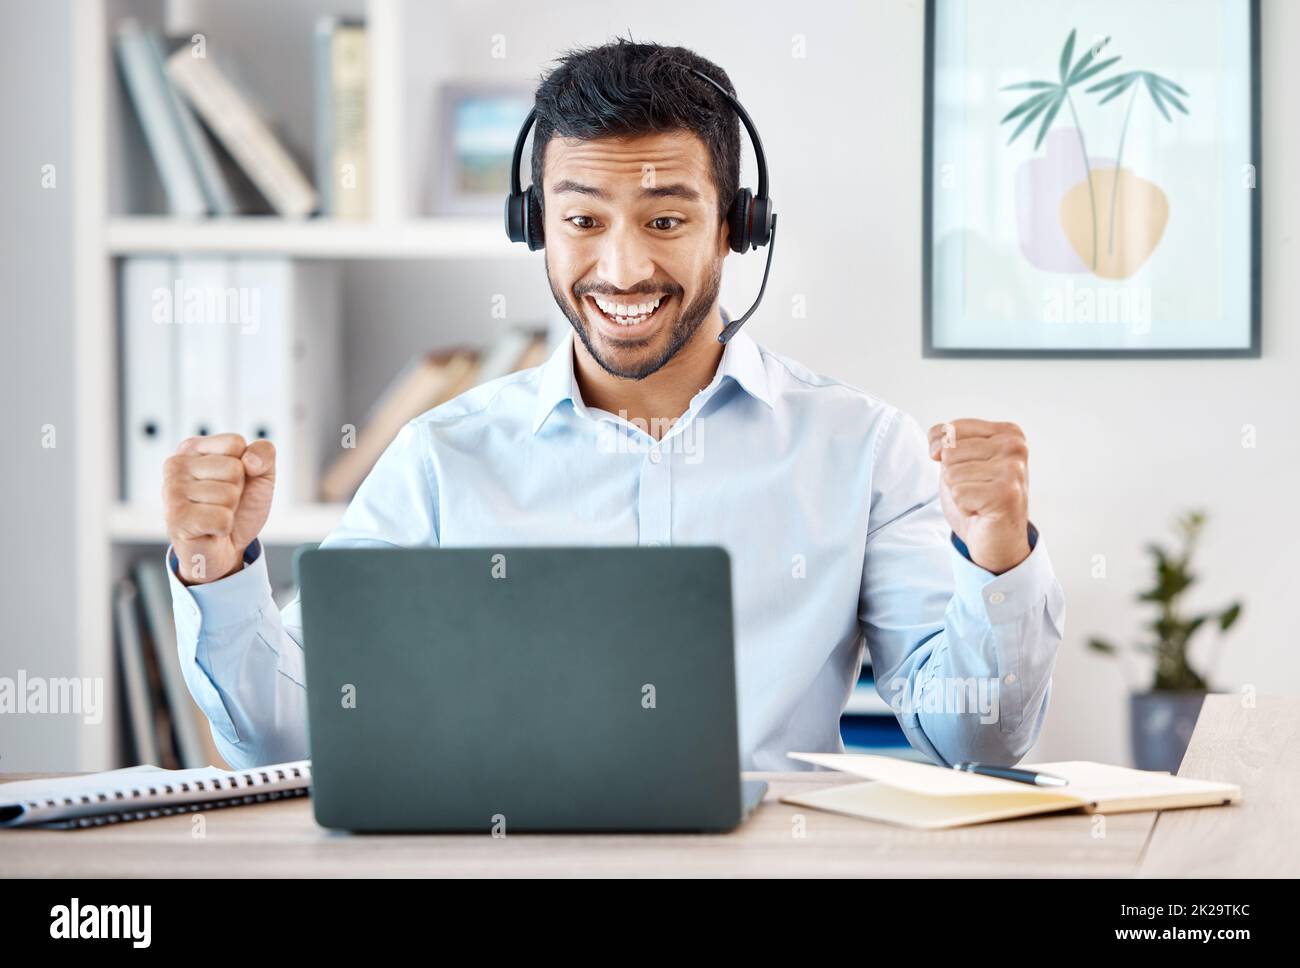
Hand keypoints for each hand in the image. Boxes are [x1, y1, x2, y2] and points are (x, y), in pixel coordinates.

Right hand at [163, 433, 275, 584]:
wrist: (226, 548)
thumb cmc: (239, 509)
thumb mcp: (261, 475)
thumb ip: (264, 454)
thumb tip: (249, 460)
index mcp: (193, 448)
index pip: (235, 443)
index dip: (245, 467)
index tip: (230, 481)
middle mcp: (176, 465)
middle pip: (233, 468)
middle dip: (237, 490)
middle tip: (222, 503)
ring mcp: (171, 491)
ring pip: (228, 494)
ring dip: (229, 510)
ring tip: (214, 515)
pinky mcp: (175, 518)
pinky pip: (221, 518)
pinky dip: (224, 527)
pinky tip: (209, 529)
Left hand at [927, 419, 1030, 574]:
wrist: (996, 539)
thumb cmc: (977, 497)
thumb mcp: (957, 460)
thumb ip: (945, 440)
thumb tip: (938, 449)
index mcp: (1008, 432)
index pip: (951, 429)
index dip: (944, 454)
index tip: (968, 472)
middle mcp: (1015, 446)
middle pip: (950, 451)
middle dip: (954, 476)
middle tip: (977, 490)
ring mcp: (1013, 469)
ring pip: (952, 473)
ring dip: (959, 493)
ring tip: (980, 500)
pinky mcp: (1005, 493)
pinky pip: (958, 492)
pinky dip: (964, 506)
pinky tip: (982, 511)